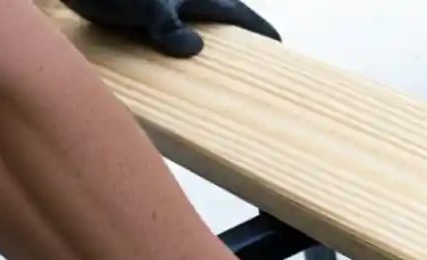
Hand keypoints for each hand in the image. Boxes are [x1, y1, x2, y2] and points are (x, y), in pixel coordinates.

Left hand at [58, 0, 279, 57]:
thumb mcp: (148, 8)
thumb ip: (170, 28)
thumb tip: (193, 48)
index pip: (241, 16)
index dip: (261, 32)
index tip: (279, 48)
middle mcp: (188, 4)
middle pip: (222, 27)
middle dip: (236, 48)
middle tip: (249, 77)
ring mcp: (169, 13)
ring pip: (197, 36)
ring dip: (207, 56)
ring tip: (213, 85)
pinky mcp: (147, 23)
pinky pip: (173, 43)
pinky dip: (179, 58)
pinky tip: (175, 77)